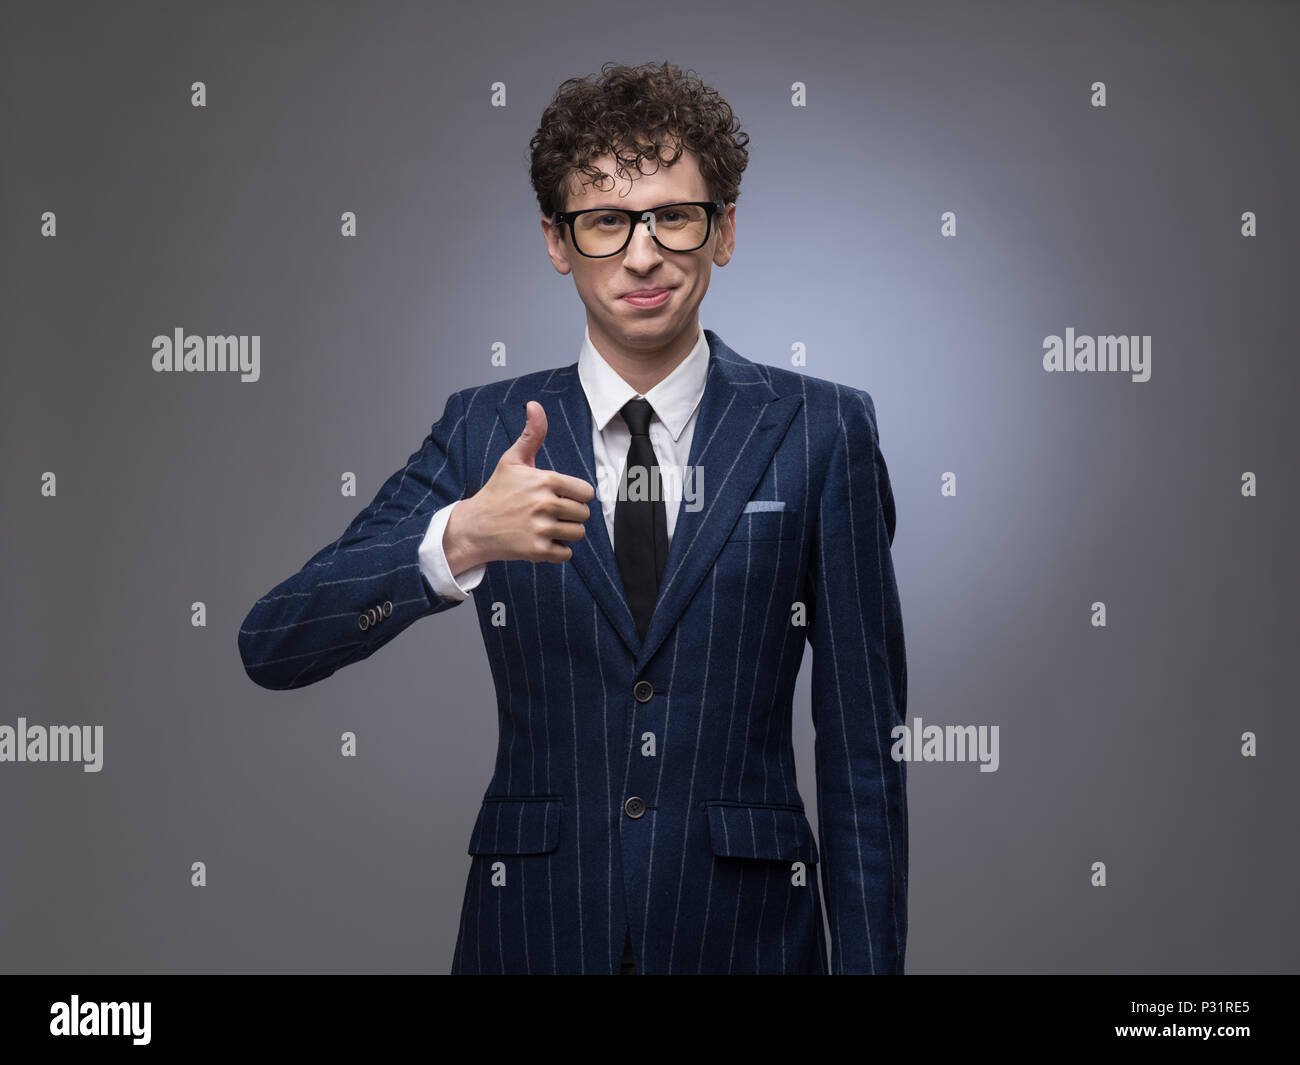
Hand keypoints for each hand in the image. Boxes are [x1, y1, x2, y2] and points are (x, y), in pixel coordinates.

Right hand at [443, 400, 594, 568]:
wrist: (474, 526)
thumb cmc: (497, 491)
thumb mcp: (513, 460)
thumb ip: (532, 434)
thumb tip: (535, 405)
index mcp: (545, 480)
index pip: (586, 492)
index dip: (575, 495)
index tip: (560, 496)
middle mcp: (544, 504)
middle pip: (584, 514)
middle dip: (571, 514)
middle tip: (551, 513)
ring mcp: (541, 529)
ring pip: (578, 533)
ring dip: (566, 532)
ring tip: (548, 526)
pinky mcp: (537, 551)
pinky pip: (566, 553)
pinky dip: (558, 550)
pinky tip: (542, 541)